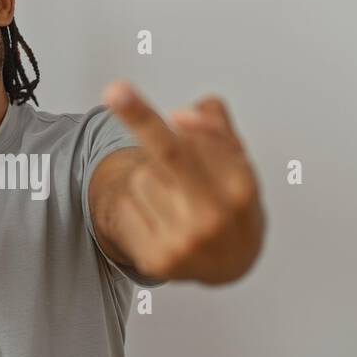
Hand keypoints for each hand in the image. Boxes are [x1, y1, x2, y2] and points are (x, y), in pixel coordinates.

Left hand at [102, 80, 264, 282]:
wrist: (230, 265)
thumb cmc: (232, 204)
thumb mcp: (238, 164)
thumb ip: (216, 131)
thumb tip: (187, 115)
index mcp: (240, 188)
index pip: (200, 142)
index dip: (176, 120)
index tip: (149, 99)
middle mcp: (214, 217)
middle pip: (169, 155)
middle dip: (142, 120)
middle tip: (115, 91)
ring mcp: (185, 242)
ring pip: (142, 178)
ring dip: (150, 178)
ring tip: (176, 197)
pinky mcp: (158, 261)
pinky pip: (126, 208)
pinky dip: (136, 207)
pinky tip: (160, 220)